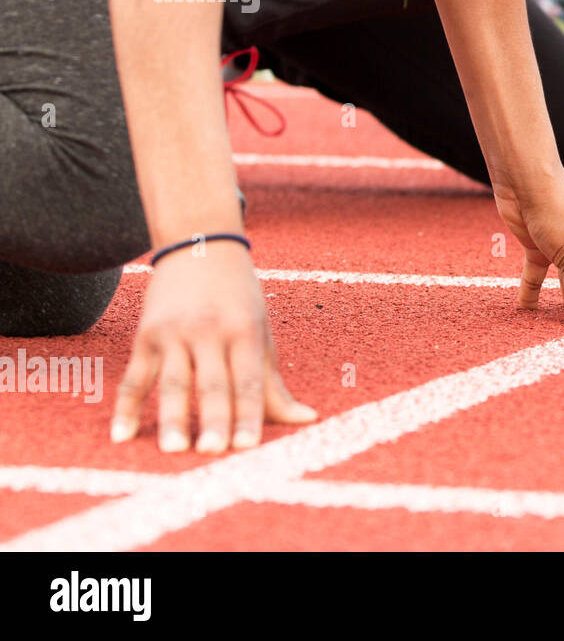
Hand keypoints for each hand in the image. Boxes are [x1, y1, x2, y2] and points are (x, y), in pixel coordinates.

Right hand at [112, 240, 316, 452]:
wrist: (200, 246)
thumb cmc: (239, 298)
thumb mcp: (261, 333)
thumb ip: (274, 383)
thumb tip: (307, 420)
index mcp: (244, 332)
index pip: (248, 381)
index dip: (248, 414)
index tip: (248, 447)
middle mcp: (209, 331)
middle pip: (211, 383)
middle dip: (213, 418)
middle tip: (213, 452)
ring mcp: (174, 333)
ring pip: (172, 381)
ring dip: (172, 417)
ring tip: (174, 450)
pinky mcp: (146, 335)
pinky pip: (135, 377)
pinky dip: (125, 407)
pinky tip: (121, 436)